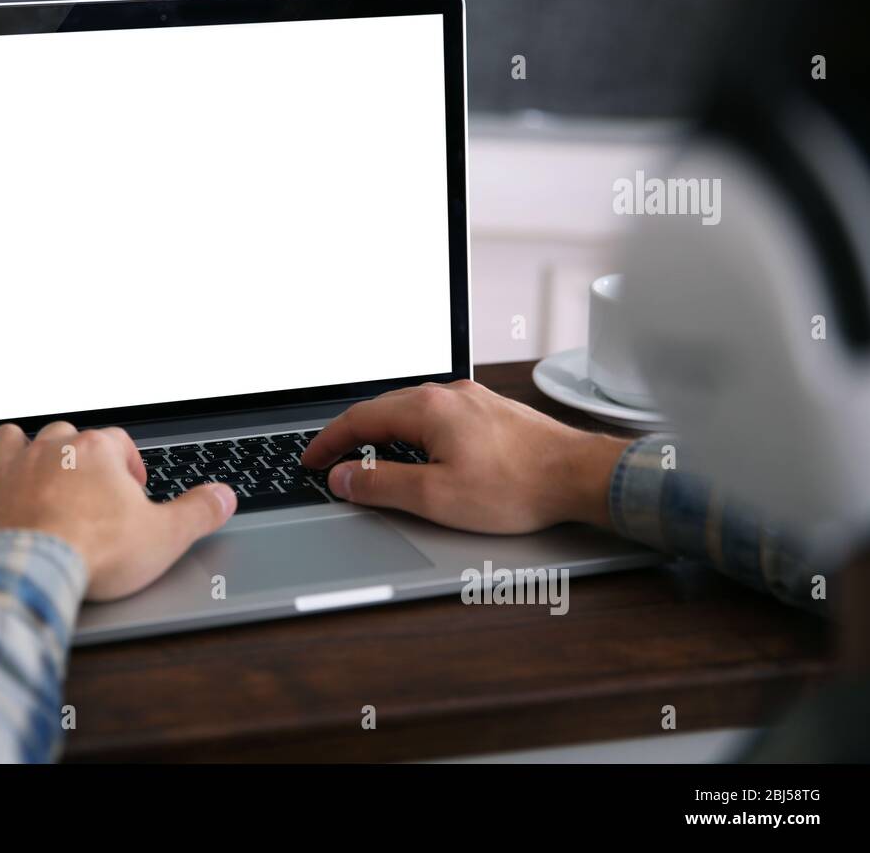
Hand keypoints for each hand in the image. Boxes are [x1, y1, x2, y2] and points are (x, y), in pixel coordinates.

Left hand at [0, 422, 236, 599]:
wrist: (32, 571)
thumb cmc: (94, 550)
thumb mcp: (164, 536)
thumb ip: (198, 513)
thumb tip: (224, 497)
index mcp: (93, 451)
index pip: (116, 440)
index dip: (127, 464)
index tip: (133, 492)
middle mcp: (47, 451)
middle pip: (63, 433)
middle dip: (75, 455)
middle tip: (88, 489)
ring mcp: (7, 471)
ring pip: (9, 437)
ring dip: (18, 449)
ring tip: (31, 470)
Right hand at [301, 381, 626, 533]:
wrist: (579, 476)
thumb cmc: (517, 486)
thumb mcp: (436, 496)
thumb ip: (381, 485)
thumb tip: (343, 478)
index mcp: (427, 409)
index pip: (359, 420)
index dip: (328, 442)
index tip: (312, 460)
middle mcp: (447, 394)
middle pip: (382, 409)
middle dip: (350, 435)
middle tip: (330, 461)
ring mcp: (471, 400)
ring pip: (410, 411)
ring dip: (382, 433)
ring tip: (367, 458)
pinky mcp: (490, 412)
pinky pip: (436, 415)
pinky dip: (412, 433)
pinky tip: (418, 451)